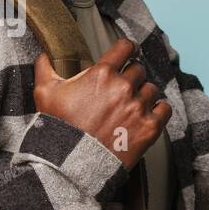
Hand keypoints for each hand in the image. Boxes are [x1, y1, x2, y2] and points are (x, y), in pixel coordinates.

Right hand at [32, 37, 170, 171]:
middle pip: (138, 70)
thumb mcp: (45, 93)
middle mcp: (123, 87)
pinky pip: (164, 109)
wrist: (71, 162)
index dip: (126, 48)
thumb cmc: (58, 127)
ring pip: (151, 89)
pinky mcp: (149, 128)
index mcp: (102, 73)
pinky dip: (158, 110)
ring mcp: (138, 107)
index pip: (125, 47)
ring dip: (143, 94)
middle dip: (130, 76)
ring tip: (133, 104)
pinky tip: (149, 114)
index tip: (127, 53)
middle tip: (122, 88)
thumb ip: (45, 68)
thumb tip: (43, 55)